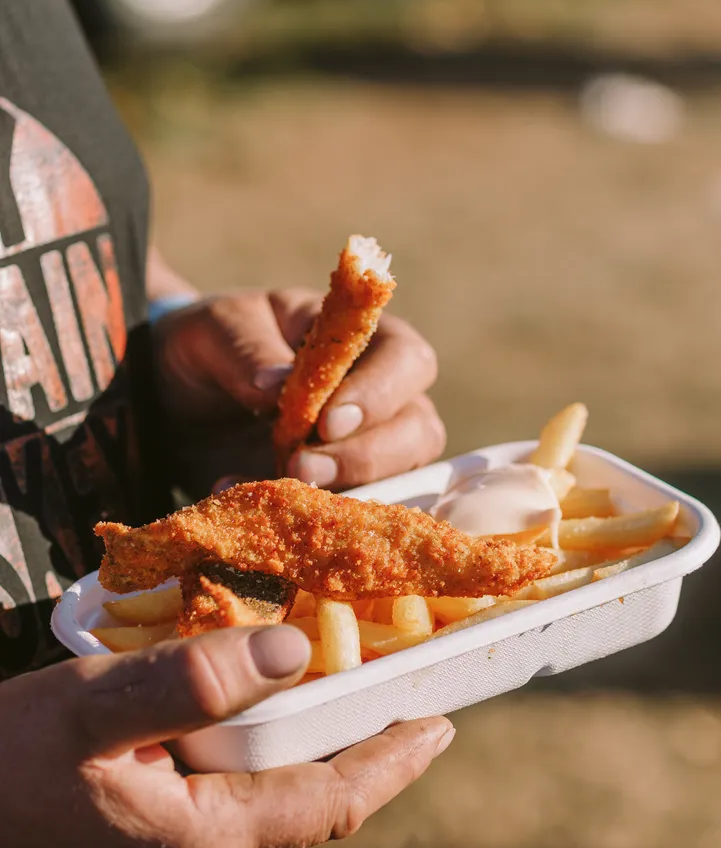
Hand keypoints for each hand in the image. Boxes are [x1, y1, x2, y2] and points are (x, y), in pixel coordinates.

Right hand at [0, 624, 452, 847]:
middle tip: (408, 687)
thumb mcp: (92, 708)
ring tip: (354, 692)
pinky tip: (268, 715)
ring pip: (282, 805)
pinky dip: (272, 758)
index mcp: (210, 845)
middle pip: (318, 805)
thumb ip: (192, 680)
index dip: (397, 758)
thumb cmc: (3, 762)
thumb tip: (294, 651)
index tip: (446, 719)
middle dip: (368, 749)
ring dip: (320, 752)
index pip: (335, 801)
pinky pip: (244, 805)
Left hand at [154, 289, 445, 493]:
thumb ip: (246, 348)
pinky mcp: (337, 494)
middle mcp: (381, 397)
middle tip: (303, 469)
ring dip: (346, 494)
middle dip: (366, 457)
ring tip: (282, 491)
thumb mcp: (217, 328)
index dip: (380, 393)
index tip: (328, 422)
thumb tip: (274, 384)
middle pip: (417, 430)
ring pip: (397, 481)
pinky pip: (347, 517)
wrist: (178, 394)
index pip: (406, 361)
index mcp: (363, 339)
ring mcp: (365, 450)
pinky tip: (248, 500)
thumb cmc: (213, 342)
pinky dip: (304, 520)